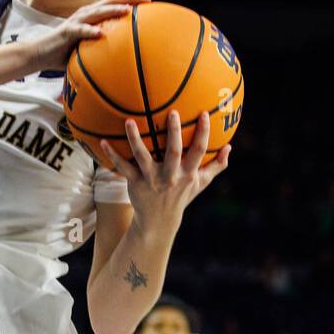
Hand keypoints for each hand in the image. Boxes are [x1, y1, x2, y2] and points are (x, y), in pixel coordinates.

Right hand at [24, 0, 149, 71]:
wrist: (41, 53)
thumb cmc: (66, 51)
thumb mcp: (88, 48)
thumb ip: (103, 48)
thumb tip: (124, 59)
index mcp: (92, 15)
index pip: (114, 4)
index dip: (131, 0)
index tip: (149, 1)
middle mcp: (86, 14)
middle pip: (110, 2)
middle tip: (146, 0)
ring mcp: (76, 21)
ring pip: (97, 12)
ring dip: (112, 10)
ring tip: (127, 11)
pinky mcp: (67, 31)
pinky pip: (80, 30)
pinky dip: (89, 31)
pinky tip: (100, 34)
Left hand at [100, 110, 230, 228]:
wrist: (159, 221)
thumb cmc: (181, 196)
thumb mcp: (200, 184)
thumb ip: (216, 166)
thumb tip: (230, 147)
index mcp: (188, 174)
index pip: (199, 151)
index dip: (203, 133)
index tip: (204, 113)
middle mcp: (170, 176)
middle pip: (173, 152)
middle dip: (173, 132)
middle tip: (173, 112)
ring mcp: (151, 179)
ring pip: (142, 156)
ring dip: (135, 139)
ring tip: (129, 122)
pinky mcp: (135, 182)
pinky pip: (122, 167)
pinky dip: (112, 155)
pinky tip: (103, 141)